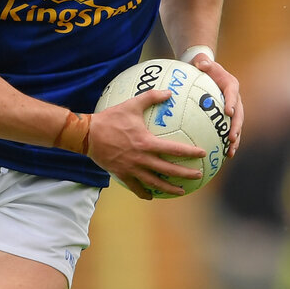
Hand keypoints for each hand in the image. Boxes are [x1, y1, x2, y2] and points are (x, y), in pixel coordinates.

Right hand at [88, 89, 205, 199]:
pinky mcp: (121, 174)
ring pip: (155, 182)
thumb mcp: (131, 104)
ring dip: (169, 188)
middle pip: (168, 170)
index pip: (174, 149)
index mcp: (146, 143)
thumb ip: (151, 97)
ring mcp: (131, 169)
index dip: (190, 152)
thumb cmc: (110, 118)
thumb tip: (169, 92)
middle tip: (198, 175)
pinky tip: (151, 197)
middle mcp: (142, 159)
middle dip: (186, 174)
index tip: (202, 154)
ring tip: (181, 191)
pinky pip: (135, 187)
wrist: (87, 135)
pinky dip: (144, 193)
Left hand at [187, 52, 242, 156]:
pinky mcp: (228, 118)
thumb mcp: (203, 63)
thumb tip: (200, 63)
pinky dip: (229, 143)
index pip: (232, 94)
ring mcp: (234, 109)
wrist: (208, 72)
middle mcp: (236, 99)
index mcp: (231, 85)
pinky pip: (230, 131)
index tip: (228, 112)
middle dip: (236, 127)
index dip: (232, 102)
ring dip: (235, 139)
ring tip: (230, 152)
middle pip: (239, 114)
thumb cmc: (204, 68)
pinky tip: (225, 155)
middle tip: (232, 137)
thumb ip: (204, 63)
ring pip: (237, 126)